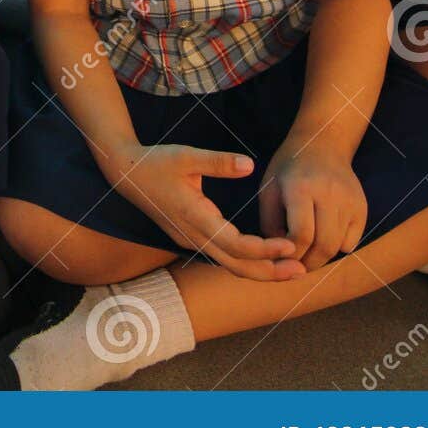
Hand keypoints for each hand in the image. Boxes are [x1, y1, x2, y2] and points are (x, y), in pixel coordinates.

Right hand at [111, 144, 302, 279]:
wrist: (126, 173)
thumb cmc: (157, 162)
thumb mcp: (186, 156)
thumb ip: (218, 161)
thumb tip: (249, 164)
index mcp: (194, 218)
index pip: (235, 244)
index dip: (264, 250)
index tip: (290, 245)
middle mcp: (193, 235)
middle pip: (235, 265)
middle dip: (269, 271)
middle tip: (302, 272)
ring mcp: (190, 240)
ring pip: (229, 264)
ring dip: (260, 270)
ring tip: (290, 269)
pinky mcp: (190, 237)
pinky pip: (222, 256)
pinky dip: (246, 261)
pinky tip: (264, 257)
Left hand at [258, 147, 366, 271]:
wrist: (322, 144)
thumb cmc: (288, 170)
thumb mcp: (268, 190)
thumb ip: (270, 223)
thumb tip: (279, 256)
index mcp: (301, 188)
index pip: (301, 234)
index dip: (290, 253)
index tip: (281, 257)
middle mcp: (329, 193)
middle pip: (324, 245)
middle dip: (308, 263)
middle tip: (295, 267)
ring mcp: (349, 200)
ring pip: (338, 246)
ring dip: (321, 259)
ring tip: (306, 257)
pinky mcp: (361, 206)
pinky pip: (351, 242)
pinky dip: (337, 248)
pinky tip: (323, 239)